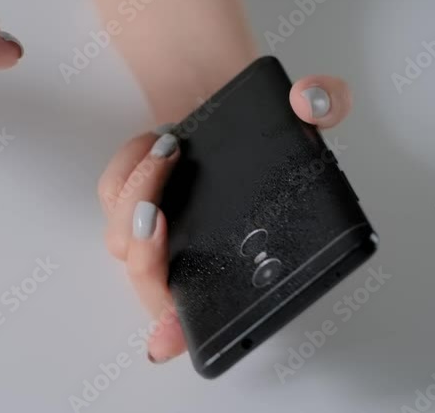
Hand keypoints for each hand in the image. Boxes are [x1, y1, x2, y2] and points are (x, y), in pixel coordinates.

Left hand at [97, 75, 351, 362]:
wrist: (223, 91)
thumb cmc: (264, 124)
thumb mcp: (310, 106)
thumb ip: (325, 103)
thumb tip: (311, 102)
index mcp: (243, 258)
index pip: (212, 314)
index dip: (185, 334)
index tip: (165, 344)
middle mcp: (197, 254)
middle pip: (152, 285)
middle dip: (146, 256)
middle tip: (157, 215)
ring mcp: (160, 232)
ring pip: (122, 241)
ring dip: (137, 198)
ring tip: (169, 153)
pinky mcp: (130, 202)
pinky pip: (110, 198)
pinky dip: (125, 170)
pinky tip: (154, 146)